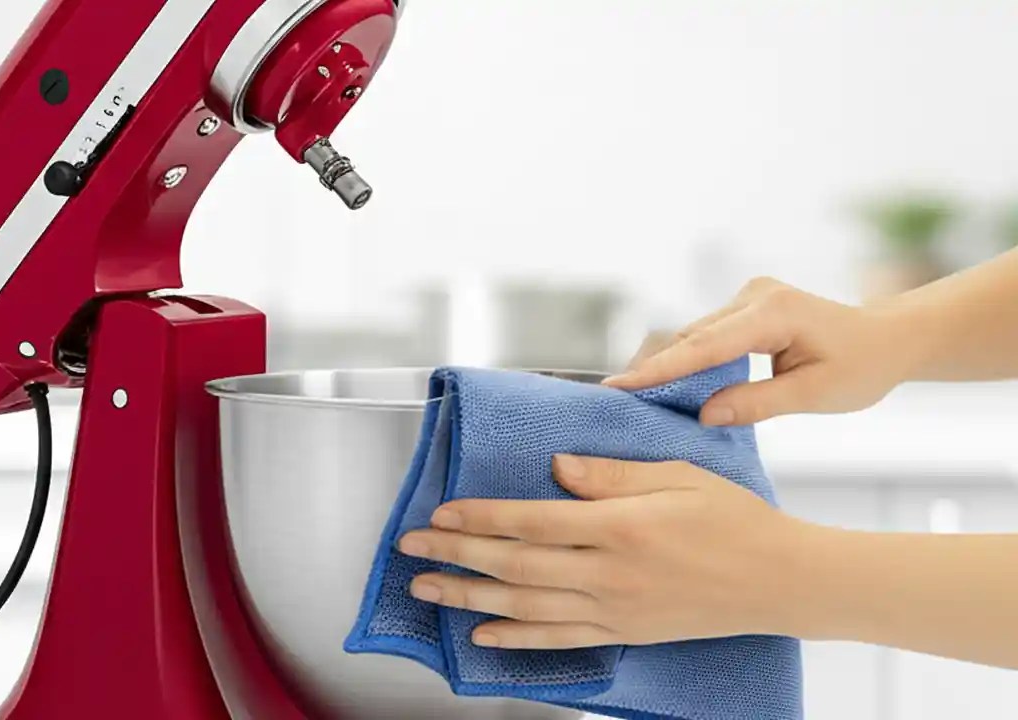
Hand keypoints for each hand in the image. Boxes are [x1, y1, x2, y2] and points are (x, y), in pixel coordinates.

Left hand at [397, 455, 812, 648]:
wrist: (777, 581)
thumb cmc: (732, 519)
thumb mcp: (676, 476)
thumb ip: (612, 474)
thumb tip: (558, 466)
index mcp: (621, 526)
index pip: (533, 522)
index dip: (482, 517)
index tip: (442, 511)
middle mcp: (610, 572)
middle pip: (516, 565)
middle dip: (456, 555)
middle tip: (410, 548)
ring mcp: (614, 608)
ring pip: (526, 606)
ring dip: (469, 598)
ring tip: (427, 589)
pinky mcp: (623, 632)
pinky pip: (558, 639)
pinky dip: (516, 638)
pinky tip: (482, 634)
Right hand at [603, 277, 922, 425]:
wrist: (888, 339)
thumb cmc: (861, 368)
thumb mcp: (816, 395)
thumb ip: (757, 403)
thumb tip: (704, 414)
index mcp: (773, 312)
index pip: (703, 346)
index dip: (658, 369)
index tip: (618, 386)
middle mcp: (754, 296)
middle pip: (690, 337)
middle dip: (653, 368)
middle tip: (613, 400)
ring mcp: (748, 296)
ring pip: (694, 335)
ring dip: (668, 365)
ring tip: (632, 396)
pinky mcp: (745, 306)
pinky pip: (706, 334)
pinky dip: (688, 359)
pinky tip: (667, 384)